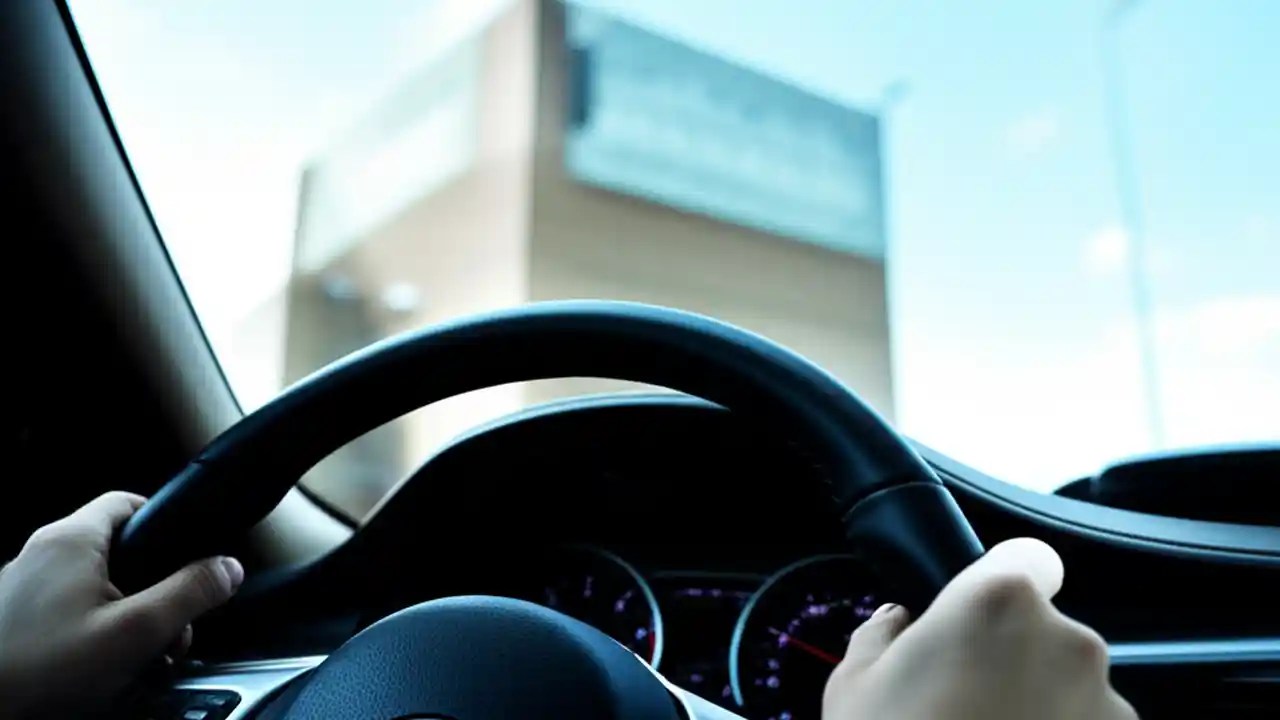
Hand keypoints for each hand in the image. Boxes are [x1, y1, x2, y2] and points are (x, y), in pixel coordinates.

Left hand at [0, 492, 243, 718]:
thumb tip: (228, 568)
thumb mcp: (134, 632)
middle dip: (153, 589)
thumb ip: (189, 595)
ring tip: (137, 657)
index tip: (189, 556)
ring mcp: (22, 587)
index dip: (165, 523)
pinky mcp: (12, 620)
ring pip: (93, 585)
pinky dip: (92, 632)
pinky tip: (102, 668)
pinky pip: (67, 611)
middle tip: (168, 629)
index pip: (128, 501)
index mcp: (71, 540)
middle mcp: (41, 554)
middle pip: (117, 551)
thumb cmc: (40, 670)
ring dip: (124, 616)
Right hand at [824, 538, 1136, 719]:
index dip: (1002, 586)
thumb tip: (896, 622)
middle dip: (1015, 657)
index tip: (979, 620)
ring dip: (1042, 706)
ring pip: (1071, 687)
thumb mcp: (853, 686)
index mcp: (997, 601)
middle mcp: (1067, 640)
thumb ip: (881, 636)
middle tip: (965, 700)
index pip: (1026, 559)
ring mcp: (1104, 704)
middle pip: (1047, 630)